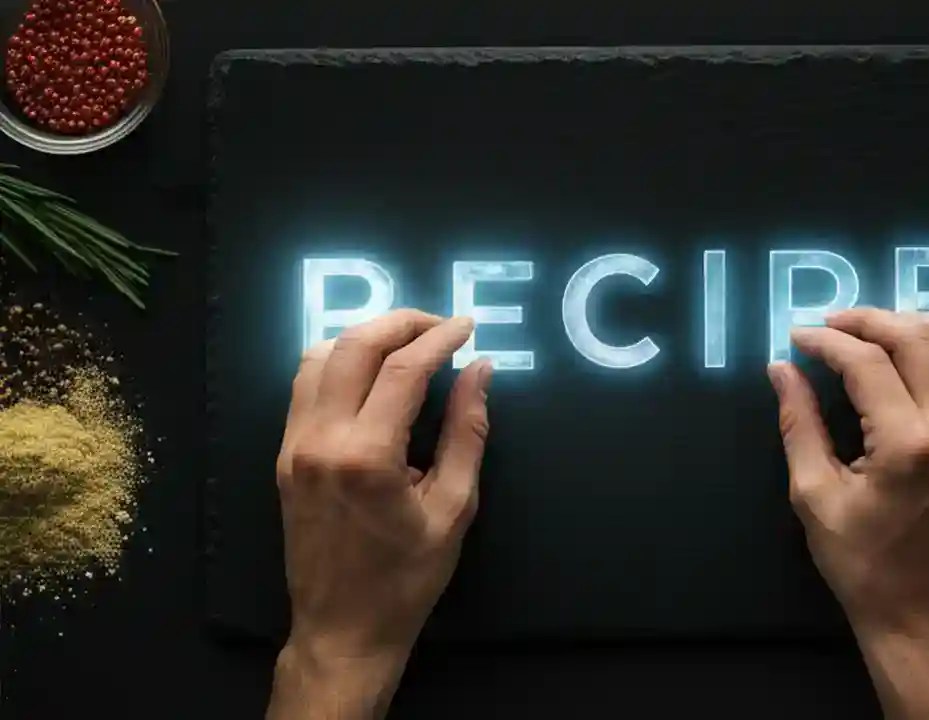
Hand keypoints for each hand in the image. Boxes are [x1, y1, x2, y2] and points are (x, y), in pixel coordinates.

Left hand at [268, 310, 490, 719]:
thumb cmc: (407, 578)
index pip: (403, 370)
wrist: (342, 628)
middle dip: (401, 323)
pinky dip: (339, 361)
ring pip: (319, 357)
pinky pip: (305, 386)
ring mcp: (294, 445)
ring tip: (407, 343)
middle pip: (354, 347)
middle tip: (440, 325)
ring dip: (365, 337)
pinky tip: (371, 370)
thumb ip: (468, 433)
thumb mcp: (454, 508)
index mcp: (366, 456)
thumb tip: (480, 371)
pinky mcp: (285, 455)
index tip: (468, 327)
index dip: (440, 339)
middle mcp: (320, 440)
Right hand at [768, 308, 928, 719]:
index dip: (828, 342)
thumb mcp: (814, 496)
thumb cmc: (861, 564)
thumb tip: (782, 370)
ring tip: (877, 326)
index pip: (868, 364)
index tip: (796, 337)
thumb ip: (799, 425)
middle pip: (918, 341)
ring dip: (919, 325)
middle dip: (870, 320)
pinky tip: (921, 352)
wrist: (920, 614)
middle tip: (830, 323)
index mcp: (908, 444)